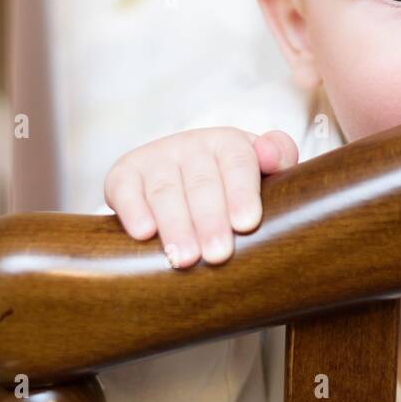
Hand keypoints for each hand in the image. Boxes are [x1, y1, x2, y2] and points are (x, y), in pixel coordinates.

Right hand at [103, 127, 298, 268]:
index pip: (237, 163)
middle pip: (201, 182)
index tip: (246, 224)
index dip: (242, 193)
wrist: (177, 175)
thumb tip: (272, 155)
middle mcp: (190, 145)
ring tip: (185, 258)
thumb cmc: (230, 182)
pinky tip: (144, 234)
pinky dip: (133, 211)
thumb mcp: (259, 168)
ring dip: (175, 225)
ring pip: (165, 191)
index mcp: (227, 143)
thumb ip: (277, 157)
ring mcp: (155, 158)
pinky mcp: (123, 174)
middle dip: (210, 220)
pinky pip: (125, 190)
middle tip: (218, 254)